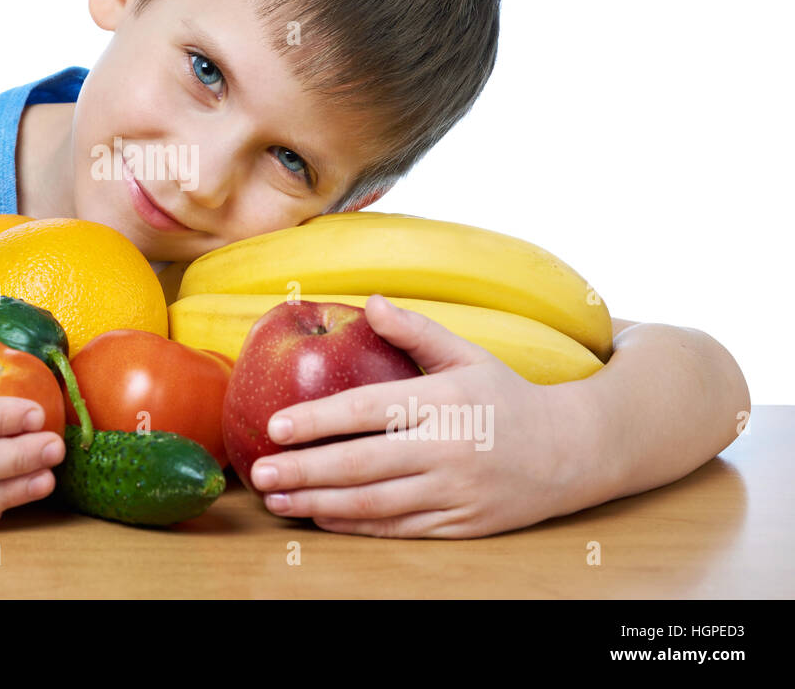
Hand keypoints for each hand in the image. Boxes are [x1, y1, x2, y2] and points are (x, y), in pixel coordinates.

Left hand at [247, 294, 590, 538]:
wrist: (573, 452)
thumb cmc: (508, 397)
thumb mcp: (468, 355)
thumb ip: (416, 331)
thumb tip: (369, 302)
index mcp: (443, 402)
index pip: (367, 411)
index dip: (317, 419)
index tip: (275, 425)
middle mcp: (446, 450)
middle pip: (361, 464)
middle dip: (304, 470)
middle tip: (259, 472)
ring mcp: (453, 493)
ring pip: (374, 504)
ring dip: (318, 503)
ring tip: (275, 500)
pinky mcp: (459, 526)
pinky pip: (397, 529)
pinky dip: (354, 526)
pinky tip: (318, 517)